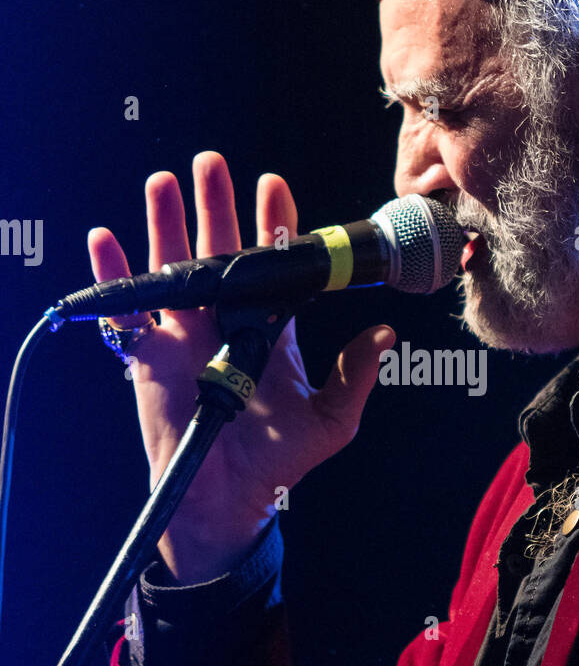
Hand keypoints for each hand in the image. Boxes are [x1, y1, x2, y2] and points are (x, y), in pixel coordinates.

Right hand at [88, 152, 394, 580]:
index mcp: (270, 330)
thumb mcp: (330, 422)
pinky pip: (128, 310)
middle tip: (213, 163)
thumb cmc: (278, 464)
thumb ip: (356, 377)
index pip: (273, 266)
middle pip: (218, 253)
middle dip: (215, 206)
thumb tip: (386, 334)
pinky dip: (114, 275)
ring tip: (164, 182)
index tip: (273, 186)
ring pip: (173, 269)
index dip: (273, 224)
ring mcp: (186, 337)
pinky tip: (106, 238)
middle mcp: (227, 324)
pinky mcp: (150, 357)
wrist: (228, 502)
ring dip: (166, 225)